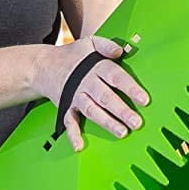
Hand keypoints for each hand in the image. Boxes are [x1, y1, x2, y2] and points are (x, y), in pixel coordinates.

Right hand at [40, 35, 149, 152]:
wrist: (43, 66)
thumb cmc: (73, 55)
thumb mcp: (90, 42)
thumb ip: (106, 45)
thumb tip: (120, 51)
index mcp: (94, 67)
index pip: (115, 77)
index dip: (130, 88)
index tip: (144, 100)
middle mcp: (85, 82)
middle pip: (105, 97)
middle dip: (121, 110)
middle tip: (136, 122)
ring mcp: (75, 96)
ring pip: (92, 111)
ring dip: (107, 122)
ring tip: (122, 132)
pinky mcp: (66, 107)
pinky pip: (69, 122)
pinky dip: (73, 134)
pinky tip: (79, 146)